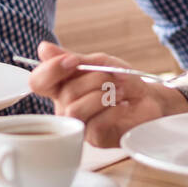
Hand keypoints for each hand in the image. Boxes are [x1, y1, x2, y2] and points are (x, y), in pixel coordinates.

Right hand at [26, 41, 187, 146]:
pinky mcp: (94, 137)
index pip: (38, 81)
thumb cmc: (122, 81)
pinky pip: (94, 124)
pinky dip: (113, 110)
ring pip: (75, 110)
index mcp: (62, 86)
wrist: (149, 99)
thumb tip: (43, 48)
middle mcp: (65, 106)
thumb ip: (73, 59)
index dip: (51, 70)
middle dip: (94, 79)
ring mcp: (78, 124)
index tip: (73, 61)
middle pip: (65, 93)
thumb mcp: (100, 63)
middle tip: (113, 77)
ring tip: (119, 91)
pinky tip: (123, 105)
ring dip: (102, 95)